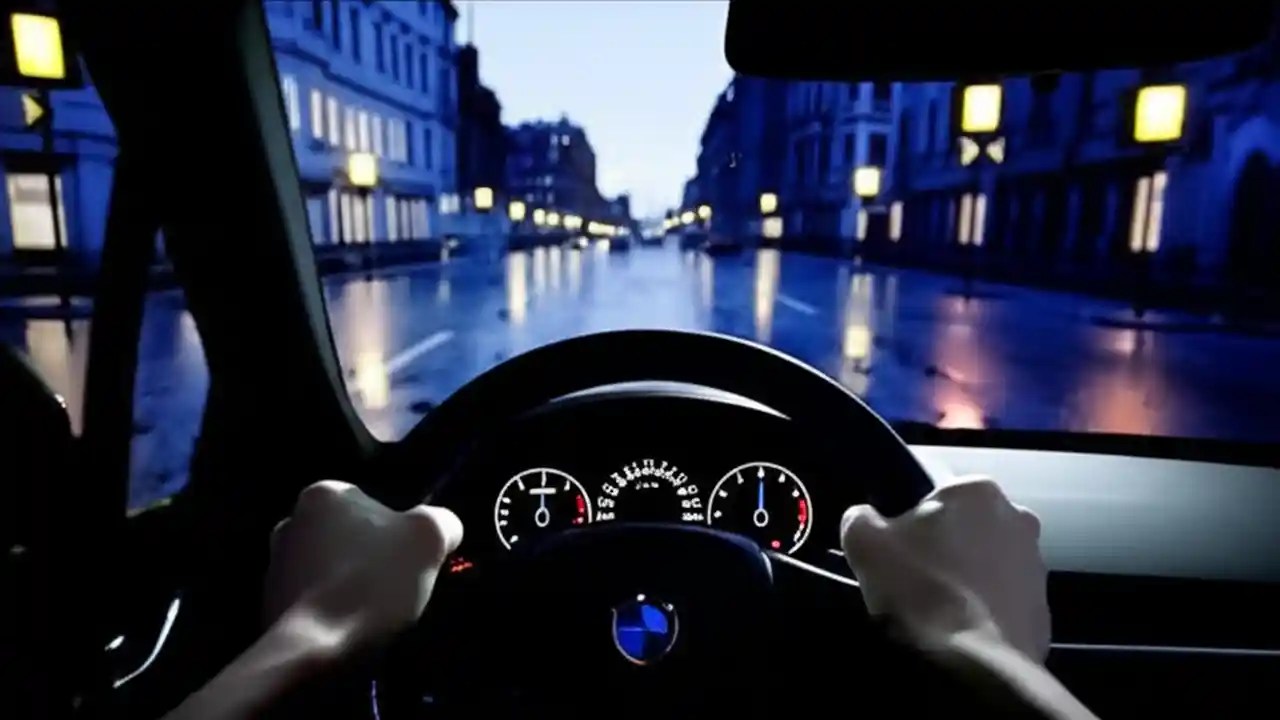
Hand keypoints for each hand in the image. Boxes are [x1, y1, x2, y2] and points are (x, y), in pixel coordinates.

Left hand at [265, 480, 462, 654]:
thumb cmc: (373, 581)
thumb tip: (443, 527)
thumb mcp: (429, 539)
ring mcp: (275, 564)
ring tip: (372, 615)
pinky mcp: (270, 603)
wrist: (316, 650)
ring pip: (332, 568)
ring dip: (352, 585)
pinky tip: (348, 629)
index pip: (373, 504)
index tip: (408, 562)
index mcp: (324, 494)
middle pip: (351, 536)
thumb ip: (443, 521)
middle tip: (394, 589)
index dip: (399, 533)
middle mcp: (290, 521)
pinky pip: (314, 600)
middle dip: (373, 559)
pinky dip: (332, 611)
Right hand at [841, 476, 1049, 660]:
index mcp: (975, 490)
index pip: (933, 495)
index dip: (910, 523)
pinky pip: (1002, 603)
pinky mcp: (1043, 609)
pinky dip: (983, 613)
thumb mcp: (865, 543)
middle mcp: (1017, 518)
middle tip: (915, 580)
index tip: (898, 551)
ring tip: (937, 611)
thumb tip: (864, 517)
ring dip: (966, 580)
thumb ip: (860, 517)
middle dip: (944, 549)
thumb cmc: (919, 590)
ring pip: (987, 566)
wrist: (972, 663)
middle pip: (965, 529)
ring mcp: (1036, 566)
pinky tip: (960, 631)